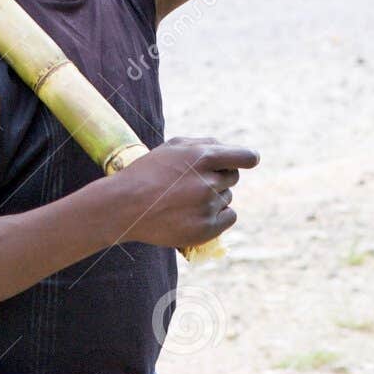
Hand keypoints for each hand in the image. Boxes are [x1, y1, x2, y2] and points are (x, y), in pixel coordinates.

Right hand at [108, 136, 259, 249]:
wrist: (125, 206)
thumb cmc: (147, 172)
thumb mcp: (172, 147)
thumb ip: (204, 144)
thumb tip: (228, 148)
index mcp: (203, 157)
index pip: (246, 157)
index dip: (247, 159)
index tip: (248, 161)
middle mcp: (209, 181)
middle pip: (233, 177)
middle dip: (219, 177)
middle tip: (195, 182)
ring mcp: (208, 206)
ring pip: (227, 197)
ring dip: (214, 197)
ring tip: (185, 199)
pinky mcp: (206, 229)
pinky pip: (229, 217)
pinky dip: (219, 215)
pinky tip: (198, 213)